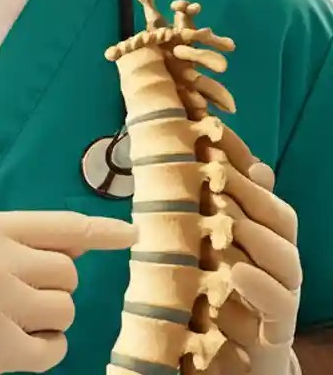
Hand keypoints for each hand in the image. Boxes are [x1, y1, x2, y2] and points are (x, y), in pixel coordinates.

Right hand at [0, 210, 136, 374]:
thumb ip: (22, 242)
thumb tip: (87, 243)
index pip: (57, 227)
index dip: (99, 231)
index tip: (132, 234)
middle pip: (68, 274)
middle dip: (51, 289)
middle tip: (14, 297)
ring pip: (64, 311)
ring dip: (47, 321)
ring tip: (7, 321)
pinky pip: (52, 348)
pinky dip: (42, 350)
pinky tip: (9, 345)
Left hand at [202, 125, 302, 373]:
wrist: (224, 369)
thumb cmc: (211, 305)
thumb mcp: (204, 257)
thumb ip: (215, 217)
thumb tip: (233, 168)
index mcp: (260, 241)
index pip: (260, 196)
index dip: (241, 165)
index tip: (212, 137)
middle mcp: (276, 264)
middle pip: (279, 221)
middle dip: (249, 194)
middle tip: (214, 171)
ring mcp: (281, 297)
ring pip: (285, 259)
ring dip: (256, 233)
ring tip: (224, 215)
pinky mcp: (276, 333)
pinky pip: (279, 306)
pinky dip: (261, 286)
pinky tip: (238, 270)